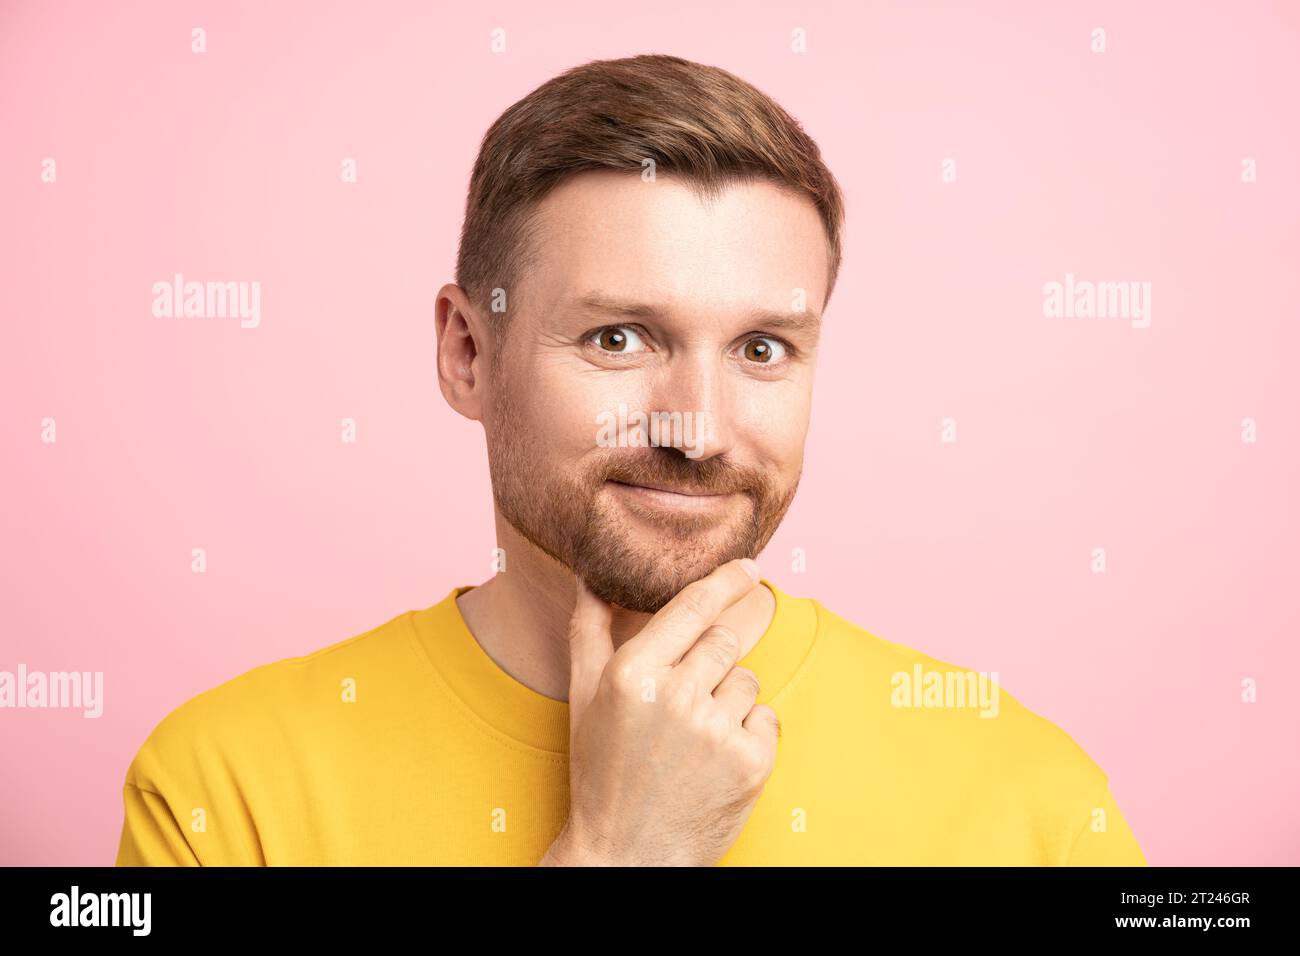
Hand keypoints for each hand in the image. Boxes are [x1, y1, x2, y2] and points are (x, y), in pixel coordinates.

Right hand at [539, 558, 780, 865]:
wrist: (627, 854)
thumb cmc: (602, 770)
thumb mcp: (583, 698)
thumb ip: (589, 630)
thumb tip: (593, 577)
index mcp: (632, 674)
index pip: (694, 606)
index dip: (726, 579)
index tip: (748, 565)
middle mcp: (675, 697)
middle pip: (724, 641)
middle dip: (712, 660)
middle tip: (688, 697)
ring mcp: (716, 731)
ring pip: (747, 680)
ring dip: (728, 699)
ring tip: (692, 739)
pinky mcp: (751, 763)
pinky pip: (765, 718)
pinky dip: (748, 733)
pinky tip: (714, 760)